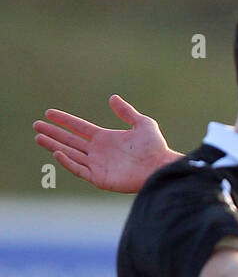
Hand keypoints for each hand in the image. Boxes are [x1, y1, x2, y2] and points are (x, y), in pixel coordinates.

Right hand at [33, 94, 176, 193]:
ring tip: (39, 136)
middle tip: (36, 125)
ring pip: (70, 154)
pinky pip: (80, 170)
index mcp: (106, 139)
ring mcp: (99, 165)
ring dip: (54, 145)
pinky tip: (57, 152)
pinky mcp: (101, 178)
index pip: (79, 128)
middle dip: (53, 133)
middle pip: (70, 141)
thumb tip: (112, 98)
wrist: (162, 166)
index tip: (49, 113)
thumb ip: (127, 112)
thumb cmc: (156, 147)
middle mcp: (99, 152)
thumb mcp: (143, 124)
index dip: (64, 120)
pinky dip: (68, 162)